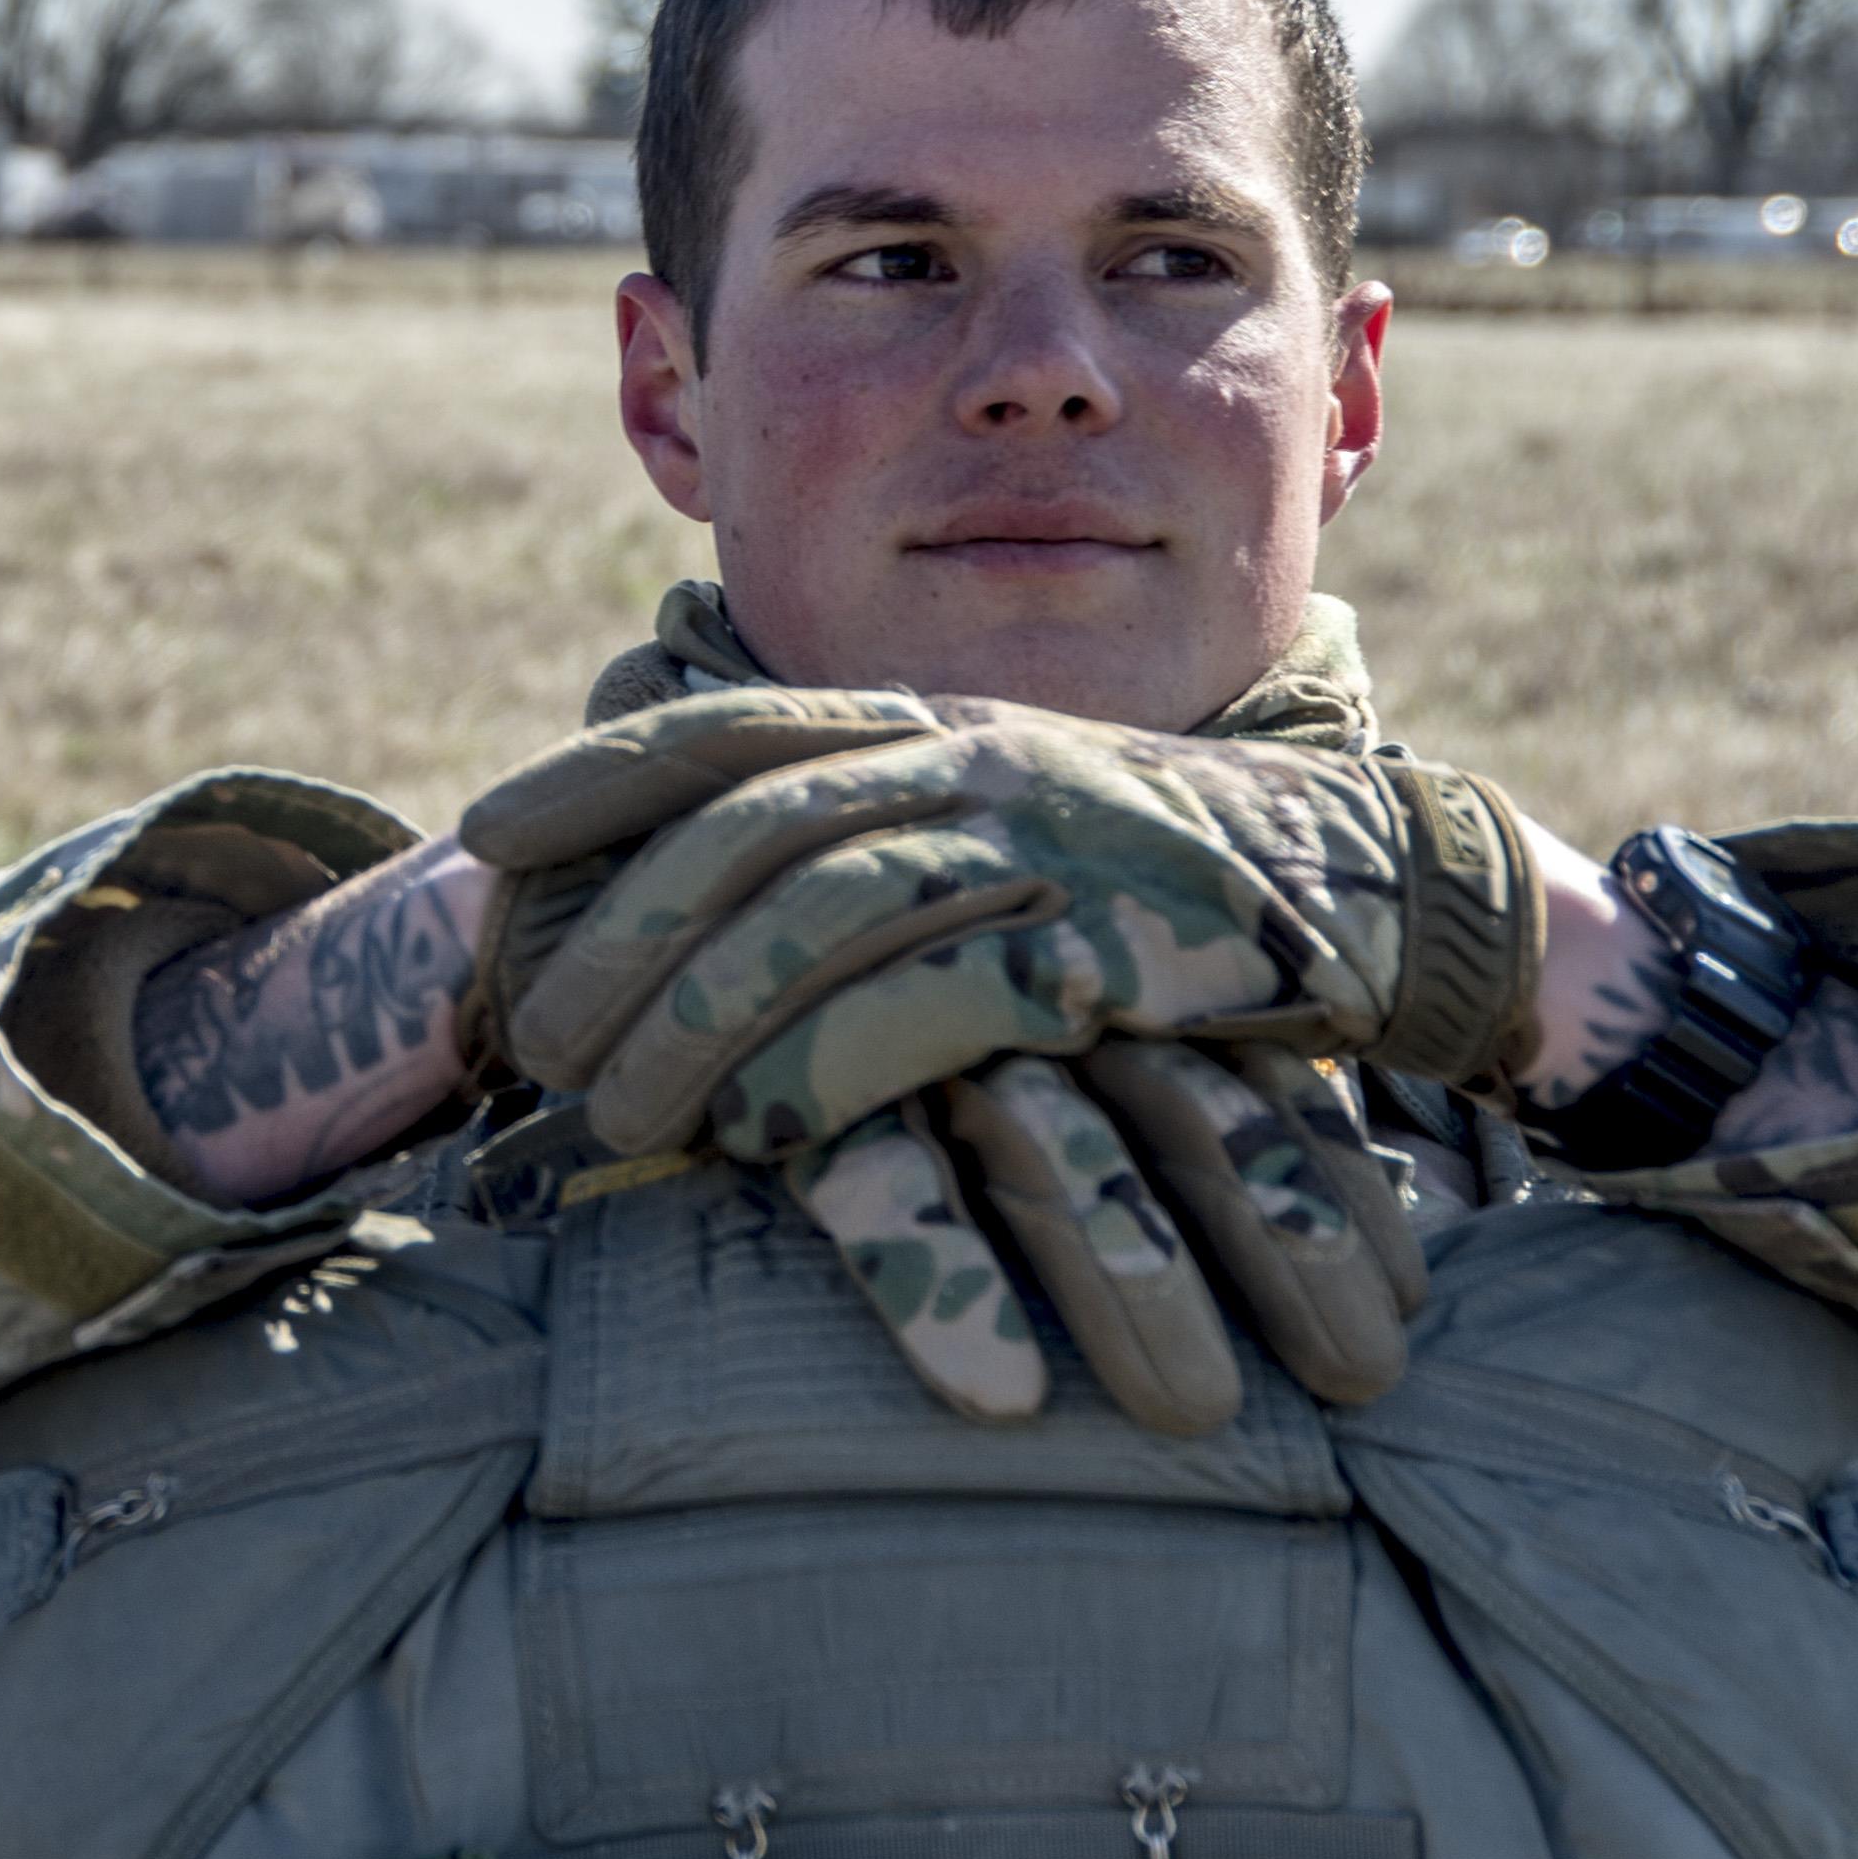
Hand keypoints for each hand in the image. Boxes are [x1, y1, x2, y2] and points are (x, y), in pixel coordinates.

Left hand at [463, 691, 1518, 1425]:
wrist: (1374, 890)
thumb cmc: (1163, 878)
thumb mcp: (1009, 815)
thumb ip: (881, 831)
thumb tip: (713, 890)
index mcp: (939, 722)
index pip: (732, 726)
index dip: (597, 775)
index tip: (484, 836)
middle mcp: (976, 764)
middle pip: (746, 829)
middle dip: (618, 935)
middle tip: (530, 1040)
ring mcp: (1044, 849)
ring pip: (817, 915)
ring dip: (697, 1018)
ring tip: (612, 1111)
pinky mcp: (1107, 952)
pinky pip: (933, 1009)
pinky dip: (832, 1072)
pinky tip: (760, 1136)